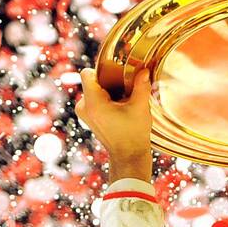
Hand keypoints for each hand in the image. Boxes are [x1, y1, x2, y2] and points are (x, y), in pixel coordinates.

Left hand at [76, 66, 153, 182]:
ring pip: (93, 90)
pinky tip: (118, 108)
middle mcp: (83, 107)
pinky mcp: (88, 118)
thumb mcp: (140, 108)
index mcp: (93, 103)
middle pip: (92, 81)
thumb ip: (141, 86)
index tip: (116, 76)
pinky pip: (93, 100)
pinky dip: (105, 100)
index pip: (87, 73)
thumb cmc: (134, 135)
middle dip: (108, 82)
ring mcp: (84, 114)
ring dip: (107, 91)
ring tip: (122, 101)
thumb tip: (144, 69)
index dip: (101, 70)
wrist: (128, 156)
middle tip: (124, 90)